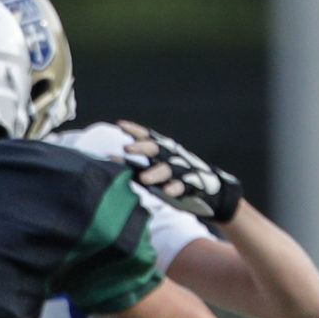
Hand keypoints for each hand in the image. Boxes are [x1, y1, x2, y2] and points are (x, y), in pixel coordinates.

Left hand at [117, 120, 242, 222]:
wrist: (210, 191)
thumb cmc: (174, 180)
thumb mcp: (155, 171)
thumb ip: (137, 167)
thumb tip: (109, 161)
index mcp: (163, 150)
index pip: (148, 137)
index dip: (135, 131)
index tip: (120, 126)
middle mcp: (172, 156)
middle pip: (155, 148)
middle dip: (141, 147)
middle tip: (126, 149)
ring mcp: (182, 170)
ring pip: (167, 168)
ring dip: (155, 172)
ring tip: (144, 179)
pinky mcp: (192, 184)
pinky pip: (183, 185)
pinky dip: (175, 188)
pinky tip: (167, 191)